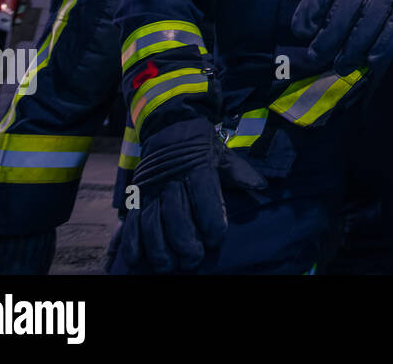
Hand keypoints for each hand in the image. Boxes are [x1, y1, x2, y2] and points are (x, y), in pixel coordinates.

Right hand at [121, 118, 265, 272]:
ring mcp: (151, 189)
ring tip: (169, 266)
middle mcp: (171, 180)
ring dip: (158, 249)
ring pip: (151, 224)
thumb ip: (241, 174)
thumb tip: (262, 186)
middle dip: (185, 244)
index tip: (216, 239)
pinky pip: (131, 221)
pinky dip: (132, 242)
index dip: (212, 223)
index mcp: (197, 168)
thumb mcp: (224, 155)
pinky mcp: (137, 196)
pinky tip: (139, 258)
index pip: (205, 199)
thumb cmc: (202, 146)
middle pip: (176, 217)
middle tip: (194, 259)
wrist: (170, 127)